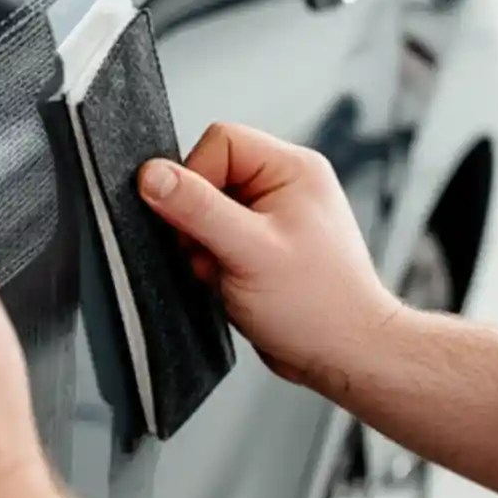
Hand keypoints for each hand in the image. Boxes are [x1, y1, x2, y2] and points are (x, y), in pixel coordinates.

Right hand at [137, 122, 401, 385]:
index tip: (194, 220)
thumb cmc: (318, 306)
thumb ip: (197, 208)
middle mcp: (284, 185)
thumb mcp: (248, 251)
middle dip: (197, 218)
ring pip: (206, 210)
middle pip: (209, 174)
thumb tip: (152, 174)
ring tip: (227, 273)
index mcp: (292, 169)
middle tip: (214, 253)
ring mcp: (272, 217)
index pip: (220, 140)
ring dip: (202, 245)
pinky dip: (211, 262)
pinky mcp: (261, 246)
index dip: (195, 176)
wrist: (344, 356)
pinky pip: (215, 237)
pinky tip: (229, 283)